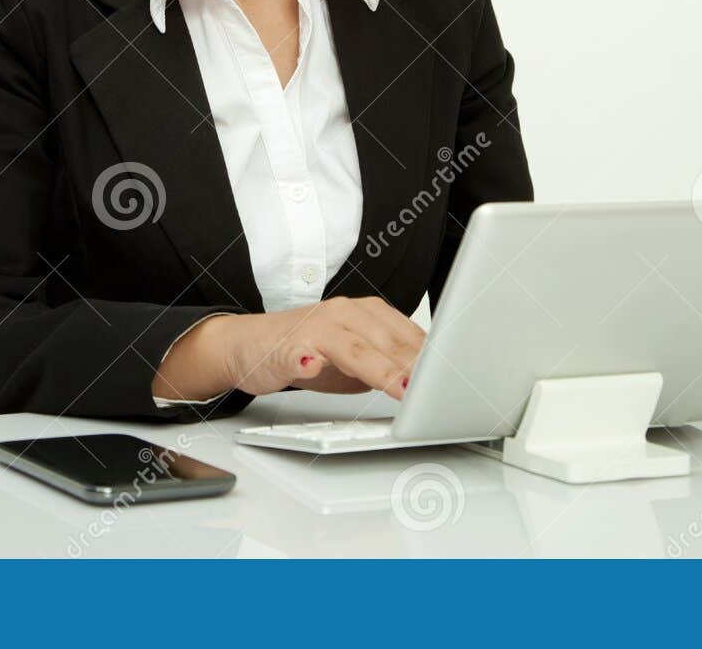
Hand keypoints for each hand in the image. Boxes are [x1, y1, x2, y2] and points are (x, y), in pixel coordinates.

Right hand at [211, 296, 425, 400]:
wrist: (251, 344)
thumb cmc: (308, 349)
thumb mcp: (356, 359)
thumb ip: (388, 364)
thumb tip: (428, 382)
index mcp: (364, 312)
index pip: (405, 333)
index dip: (429, 357)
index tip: (450, 376)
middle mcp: (342, 313)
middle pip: (385, 341)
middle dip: (412, 366)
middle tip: (435, 390)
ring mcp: (314, 329)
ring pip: (352, 348)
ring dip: (377, 368)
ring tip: (399, 387)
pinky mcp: (286, 348)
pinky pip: (298, 354)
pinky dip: (306, 362)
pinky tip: (312, 367)